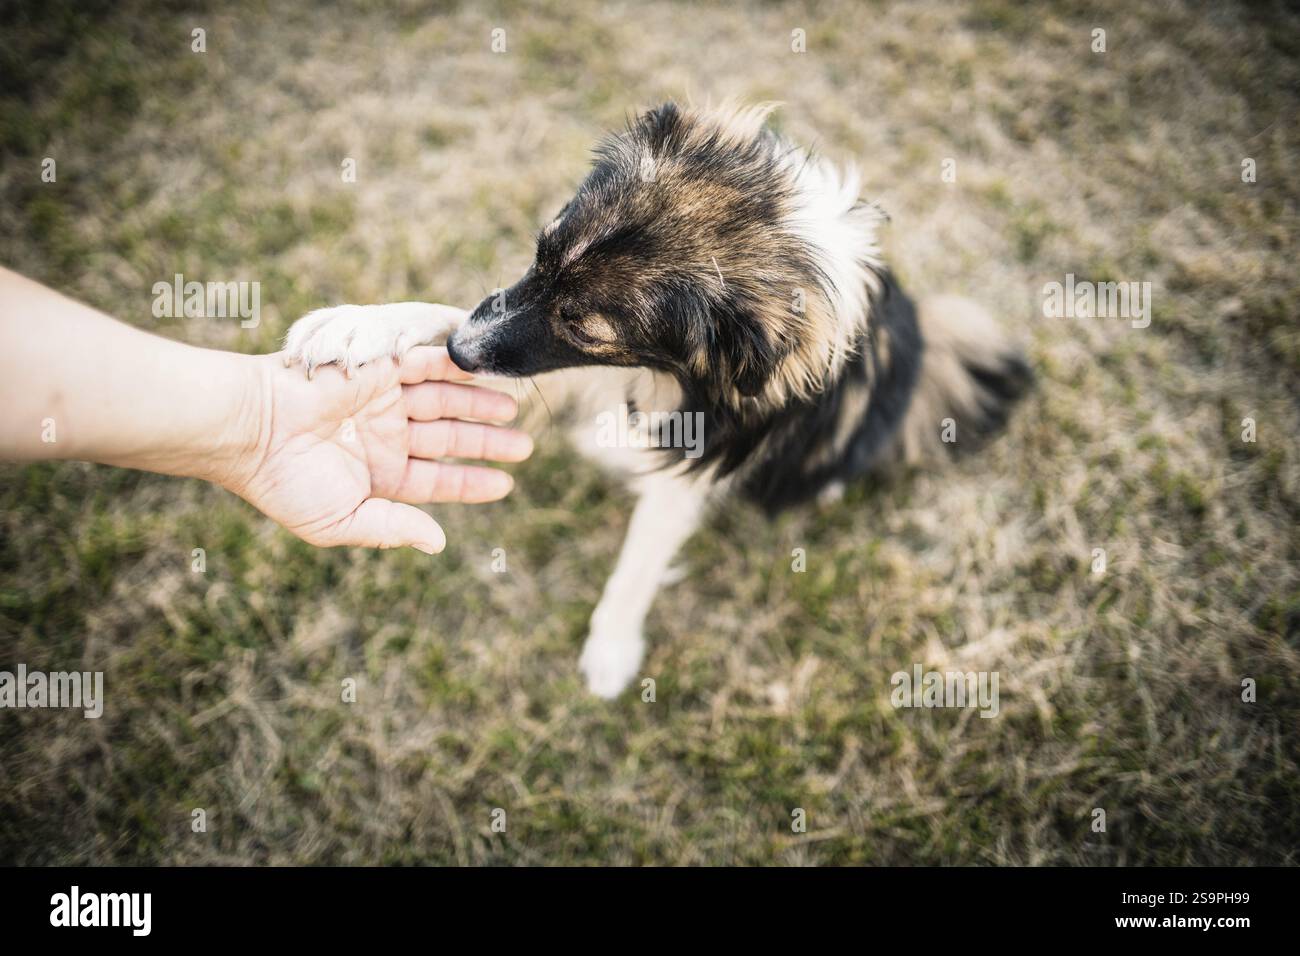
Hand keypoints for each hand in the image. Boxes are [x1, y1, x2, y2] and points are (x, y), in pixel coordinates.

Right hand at [227, 346, 530, 553]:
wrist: (249, 428)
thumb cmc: (287, 481)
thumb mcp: (341, 520)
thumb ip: (391, 528)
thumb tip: (438, 543)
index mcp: (377, 475)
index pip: (437, 481)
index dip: (471, 483)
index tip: (506, 484)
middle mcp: (385, 437)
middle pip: (448, 439)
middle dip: (486, 441)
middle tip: (524, 444)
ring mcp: (383, 401)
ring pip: (444, 401)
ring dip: (479, 404)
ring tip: (513, 410)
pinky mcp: (379, 368)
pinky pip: (425, 363)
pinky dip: (455, 366)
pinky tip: (484, 374)